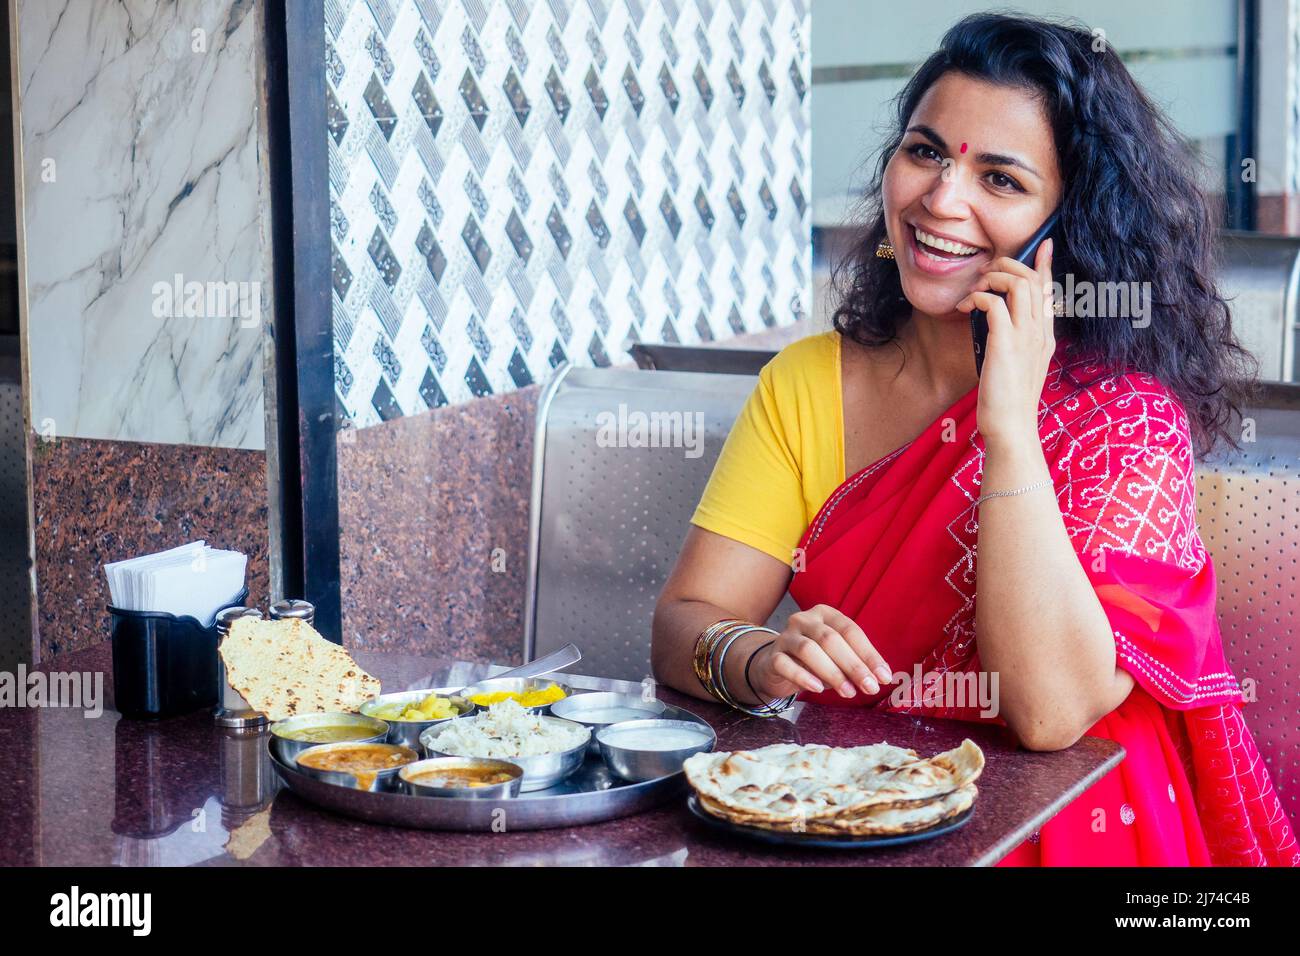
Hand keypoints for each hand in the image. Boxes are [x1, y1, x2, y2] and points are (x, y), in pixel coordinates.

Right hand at [746, 604, 893, 700]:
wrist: (775, 666)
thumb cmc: (814, 660)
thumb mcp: (836, 656)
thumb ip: (855, 661)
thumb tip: (881, 676)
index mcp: (825, 614)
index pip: (850, 630)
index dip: (869, 654)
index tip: (884, 676)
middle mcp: (804, 620)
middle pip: (830, 639)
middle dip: (854, 665)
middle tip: (870, 687)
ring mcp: (786, 637)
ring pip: (809, 650)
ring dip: (832, 673)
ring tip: (849, 692)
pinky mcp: (772, 656)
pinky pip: (785, 664)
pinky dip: (803, 676)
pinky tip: (817, 689)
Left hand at [956, 238, 1055, 450]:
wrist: (1011, 426)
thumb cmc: (1007, 399)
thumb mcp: (1016, 363)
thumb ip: (1013, 339)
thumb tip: (996, 320)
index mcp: (1045, 335)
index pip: (1049, 291)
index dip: (1045, 264)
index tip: (1044, 244)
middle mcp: (1040, 331)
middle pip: (1032, 279)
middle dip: (1006, 266)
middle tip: (983, 275)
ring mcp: (1027, 336)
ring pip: (1019, 283)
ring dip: (993, 278)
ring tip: (974, 290)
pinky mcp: (1006, 343)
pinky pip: (994, 303)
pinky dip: (977, 297)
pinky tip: (965, 308)